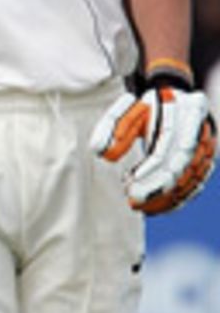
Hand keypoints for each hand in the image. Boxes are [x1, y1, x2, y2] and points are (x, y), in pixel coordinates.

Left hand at [91, 84, 215, 215]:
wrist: (175, 103)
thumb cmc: (148, 108)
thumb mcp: (129, 110)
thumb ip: (113, 126)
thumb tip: (103, 153)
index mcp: (188, 108)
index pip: (170, 141)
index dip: (151, 164)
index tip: (131, 179)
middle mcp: (203, 128)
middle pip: (184, 164)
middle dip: (158, 186)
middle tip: (133, 201)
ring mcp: (209, 146)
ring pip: (192, 178)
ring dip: (166, 196)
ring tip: (139, 206)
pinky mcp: (207, 162)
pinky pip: (196, 186)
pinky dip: (176, 200)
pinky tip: (154, 209)